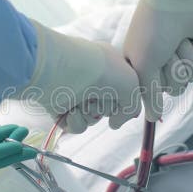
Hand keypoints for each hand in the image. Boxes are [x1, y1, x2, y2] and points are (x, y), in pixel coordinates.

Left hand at [12, 21, 140, 132]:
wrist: (67, 71)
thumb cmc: (102, 71)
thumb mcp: (131, 84)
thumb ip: (132, 106)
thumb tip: (114, 124)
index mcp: (109, 66)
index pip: (122, 91)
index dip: (124, 100)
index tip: (123, 98)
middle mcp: (92, 79)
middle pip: (108, 107)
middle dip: (106, 107)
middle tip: (100, 95)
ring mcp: (75, 92)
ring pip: (92, 118)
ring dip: (91, 114)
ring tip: (83, 101)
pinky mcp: (60, 107)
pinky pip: (76, 125)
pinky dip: (77, 122)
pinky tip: (72, 110)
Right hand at [124, 0, 192, 120]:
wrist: (175, 0)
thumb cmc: (152, 30)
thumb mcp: (142, 64)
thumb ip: (147, 94)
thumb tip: (152, 118)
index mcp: (143, 67)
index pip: (155, 94)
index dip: (157, 82)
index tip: (152, 65)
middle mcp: (162, 64)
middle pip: (177, 87)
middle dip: (175, 68)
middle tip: (167, 49)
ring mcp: (182, 56)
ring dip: (188, 57)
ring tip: (179, 39)